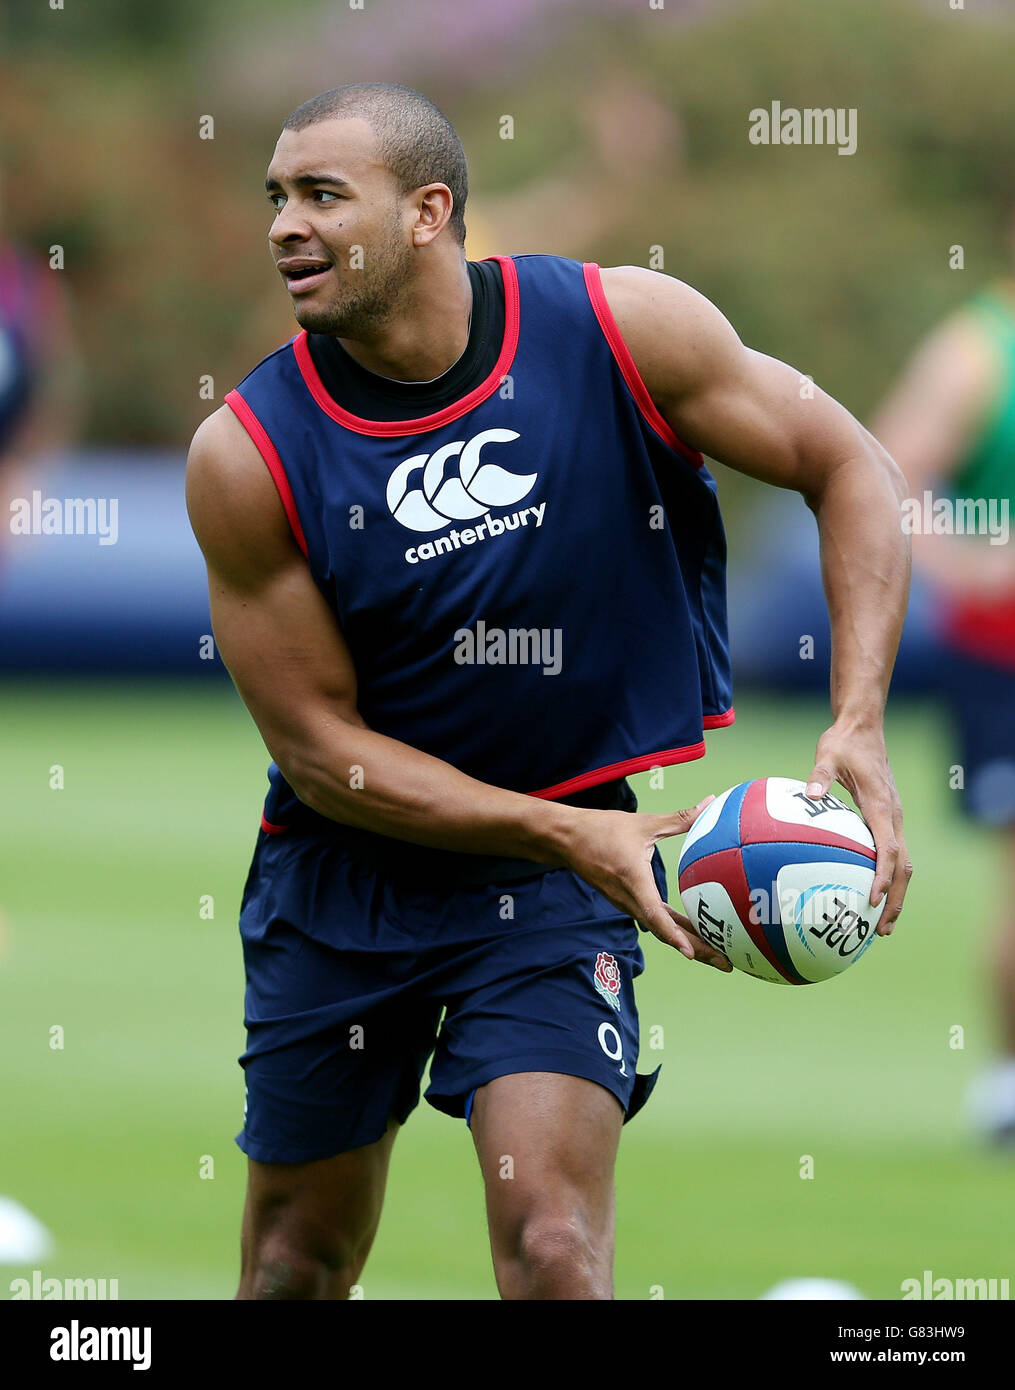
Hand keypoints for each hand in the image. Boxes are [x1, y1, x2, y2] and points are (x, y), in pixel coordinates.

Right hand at [561, 797, 733, 969]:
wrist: (567, 840)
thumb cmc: (602, 829)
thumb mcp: (644, 823)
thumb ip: (681, 818)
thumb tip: (710, 802)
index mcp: (633, 881)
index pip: (655, 915)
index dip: (674, 935)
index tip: (691, 953)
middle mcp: (630, 899)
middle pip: (665, 932)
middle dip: (697, 949)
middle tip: (727, 964)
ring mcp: (628, 904)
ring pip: (661, 929)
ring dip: (688, 943)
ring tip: (718, 955)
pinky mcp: (628, 902)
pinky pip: (654, 921)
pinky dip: (675, 931)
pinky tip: (694, 932)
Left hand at [804, 720, 912, 933]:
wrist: (864, 727)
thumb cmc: (844, 741)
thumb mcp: (828, 754)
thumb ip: (820, 775)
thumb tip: (810, 795)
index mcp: (882, 805)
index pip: (888, 849)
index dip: (883, 876)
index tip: (873, 899)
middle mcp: (894, 816)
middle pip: (904, 866)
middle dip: (896, 899)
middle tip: (881, 929)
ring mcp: (894, 818)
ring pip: (903, 863)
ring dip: (896, 893)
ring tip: (881, 924)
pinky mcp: (887, 818)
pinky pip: (892, 853)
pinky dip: (887, 877)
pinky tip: (868, 893)